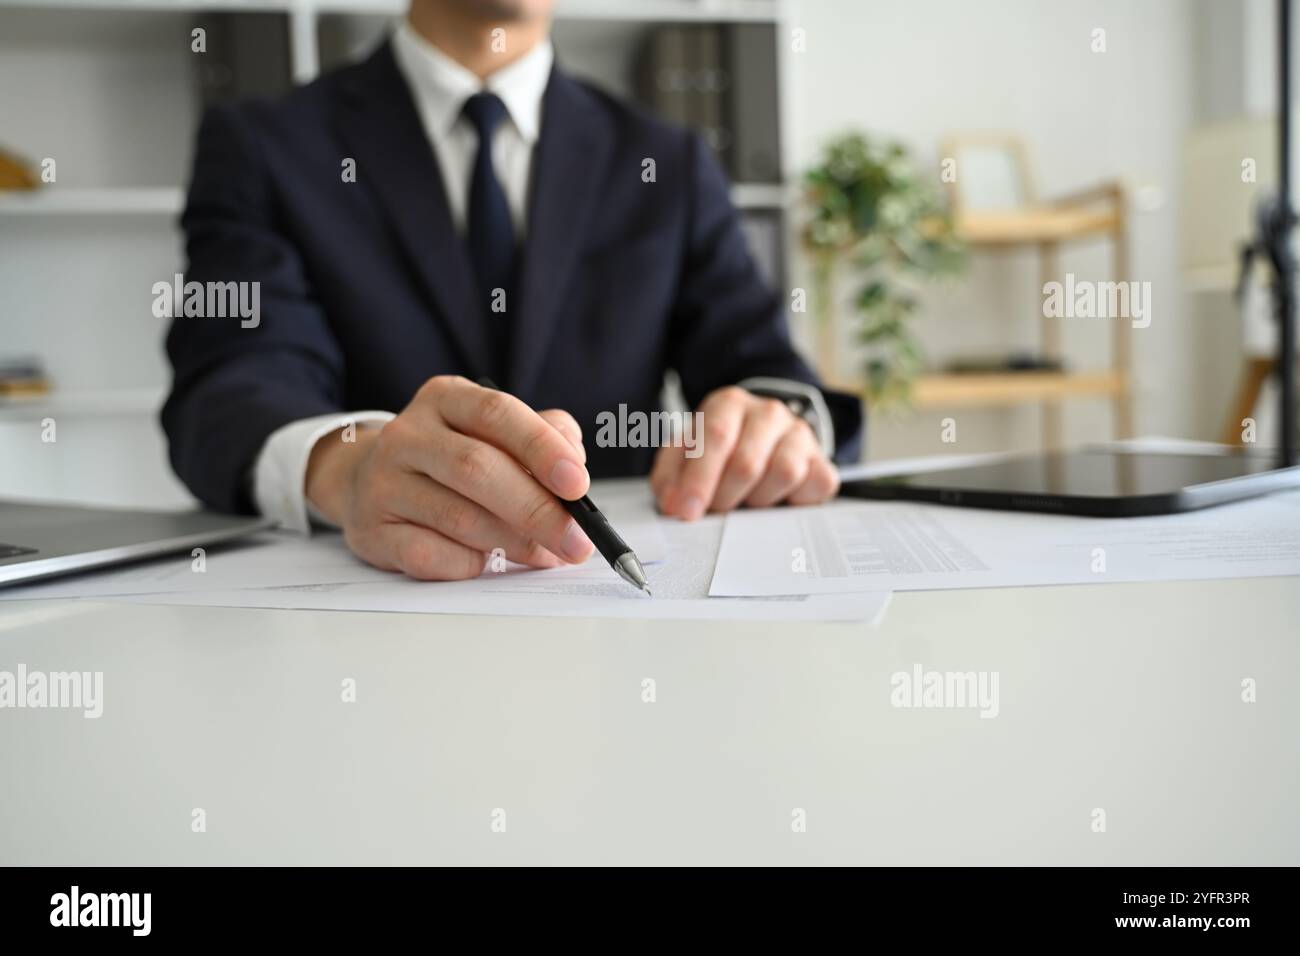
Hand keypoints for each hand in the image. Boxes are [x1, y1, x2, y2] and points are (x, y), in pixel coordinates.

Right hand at [305, 375, 594, 578]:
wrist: (367, 480)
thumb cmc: (451, 458)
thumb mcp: (494, 432)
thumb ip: (543, 438)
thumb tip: (574, 467)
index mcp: (444, 399)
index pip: (497, 413)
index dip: (542, 448)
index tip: (578, 484)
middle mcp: (408, 435)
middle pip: (477, 468)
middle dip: (537, 509)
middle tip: (577, 540)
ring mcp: (383, 483)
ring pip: (459, 518)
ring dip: (515, 543)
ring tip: (547, 555)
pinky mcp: (373, 531)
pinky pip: (430, 555)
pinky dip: (470, 564)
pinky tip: (489, 562)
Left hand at [650, 385, 838, 518]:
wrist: (760, 444)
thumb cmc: (718, 454)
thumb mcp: (684, 458)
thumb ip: (669, 480)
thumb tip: (675, 505)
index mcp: (729, 404)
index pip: (716, 437)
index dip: (699, 479)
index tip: (686, 511)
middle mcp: (768, 412)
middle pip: (747, 462)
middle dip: (724, 497)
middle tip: (716, 510)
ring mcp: (800, 435)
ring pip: (784, 473)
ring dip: (758, 499)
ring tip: (746, 499)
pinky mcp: (822, 461)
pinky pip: (815, 485)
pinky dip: (794, 501)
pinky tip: (776, 499)